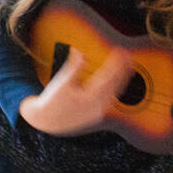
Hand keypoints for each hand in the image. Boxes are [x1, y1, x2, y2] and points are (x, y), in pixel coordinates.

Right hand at [19, 47, 133, 135]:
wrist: (45, 121)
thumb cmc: (51, 101)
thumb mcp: (62, 82)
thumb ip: (73, 66)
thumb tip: (78, 51)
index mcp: (90, 98)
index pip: (109, 77)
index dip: (116, 63)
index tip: (120, 51)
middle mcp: (97, 107)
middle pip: (116, 85)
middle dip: (123, 70)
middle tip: (127, 56)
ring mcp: (98, 112)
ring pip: (114, 93)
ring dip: (120, 79)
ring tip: (125, 67)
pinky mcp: (95, 116)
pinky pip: (109, 99)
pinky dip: (114, 88)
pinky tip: (114, 82)